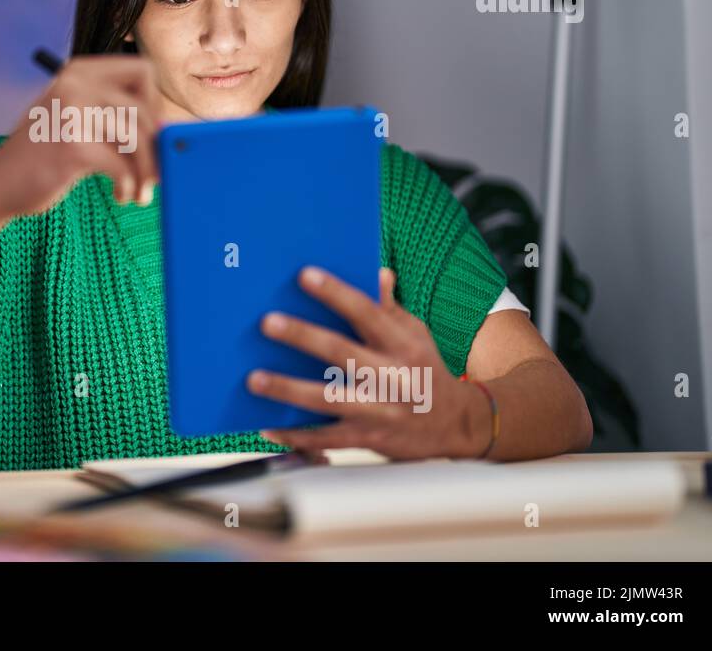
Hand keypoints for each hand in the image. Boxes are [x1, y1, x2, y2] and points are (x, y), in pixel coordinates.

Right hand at [0, 55, 163, 216]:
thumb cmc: (44, 156)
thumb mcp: (76, 121)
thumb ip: (113, 116)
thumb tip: (171, 131)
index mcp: (78, 72)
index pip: (143, 70)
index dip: (155, 104)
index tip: (148, 135)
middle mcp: (74, 85)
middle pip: (145, 111)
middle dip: (156, 147)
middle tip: (154, 175)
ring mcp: (71, 114)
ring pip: (139, 139)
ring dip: (147, 172)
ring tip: (140, 191)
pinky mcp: (72, 147)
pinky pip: (124, 167)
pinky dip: (130, 186)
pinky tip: (122, 196)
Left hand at [246, 267, 492, 459]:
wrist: (457, 425)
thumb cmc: (426, 370)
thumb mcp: (415, 333)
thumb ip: (390, 307)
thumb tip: (378, 272)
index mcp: (402, 344)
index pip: (366, 312)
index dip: (336, 293)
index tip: (305, 275)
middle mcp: (390, 375)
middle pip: (341, 352)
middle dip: (302, 336)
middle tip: (267, 322)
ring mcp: (378, 410)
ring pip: (328, 399)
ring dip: (288, 389)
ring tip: (255, 379)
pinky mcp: (368, 438)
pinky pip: (327, 438)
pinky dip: (297, 437)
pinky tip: (268, 428)